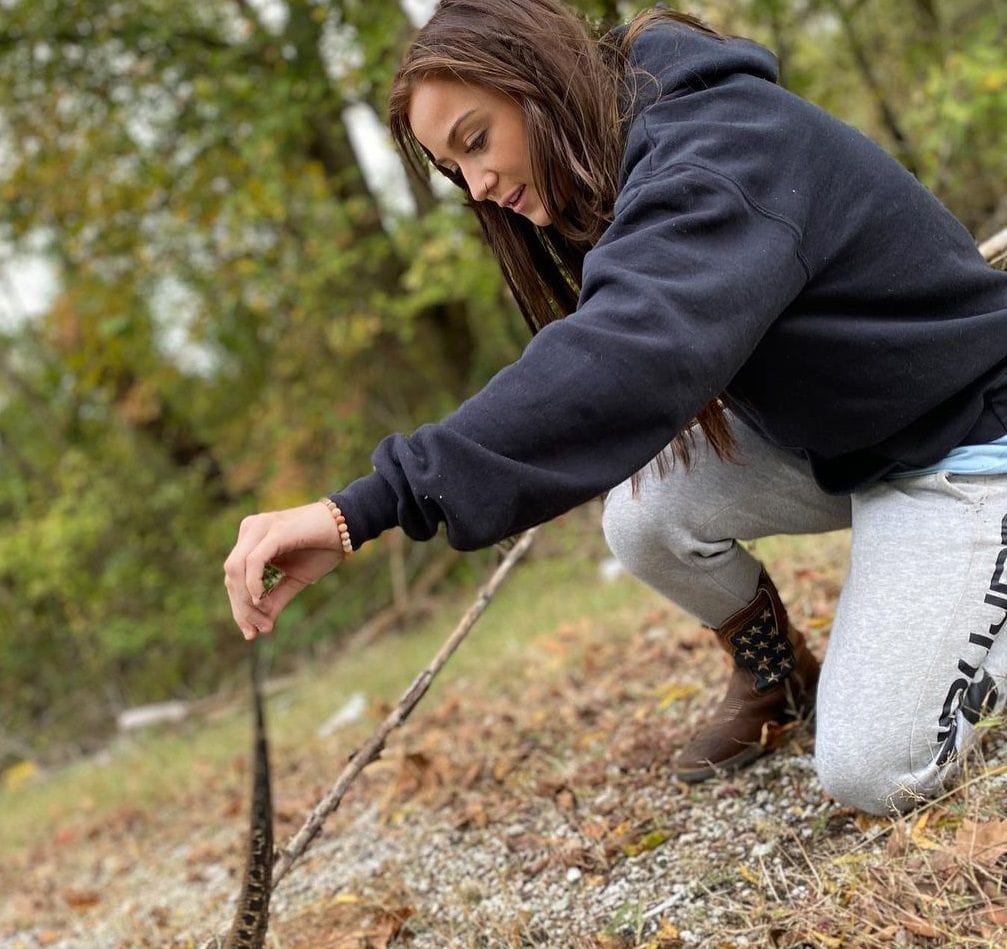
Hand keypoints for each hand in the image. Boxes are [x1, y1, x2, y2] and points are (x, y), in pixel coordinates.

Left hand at [223, 502, 344, 639]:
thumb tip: (261, 626)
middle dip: (241, 607)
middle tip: (258, 631)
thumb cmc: (323, 548)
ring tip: (263, 620)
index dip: (239, 607)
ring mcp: (261, 527)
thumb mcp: (296, 579)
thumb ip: (276, 598)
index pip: (234, 576)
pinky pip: (254, 560)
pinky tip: (260, 600)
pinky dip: (253, 583)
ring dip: (245, 600)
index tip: (251, 633)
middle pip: (232, 574)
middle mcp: (251, 529)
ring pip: (237, 568)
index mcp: (252, 538)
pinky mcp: (274, 531)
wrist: (348, 526)